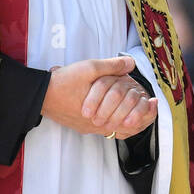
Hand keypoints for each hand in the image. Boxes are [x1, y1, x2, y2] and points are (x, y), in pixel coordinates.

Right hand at [41, 55, 158, 139]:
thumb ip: (112, 66)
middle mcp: (96, 126)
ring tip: (137, 109)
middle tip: (150, 106)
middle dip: (140, 116)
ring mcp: (88, 128)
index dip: (145, 112)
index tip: (154, 102)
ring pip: (114, 129)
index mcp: (102, 115)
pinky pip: (103, 128)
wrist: (39, 95)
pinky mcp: (81, 127)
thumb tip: (131, 64)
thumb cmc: (64, 81)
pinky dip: (113, 121)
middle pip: (125, 127)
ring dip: (127, 119)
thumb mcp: (90, 67)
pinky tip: (116, 113)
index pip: (131, 120)